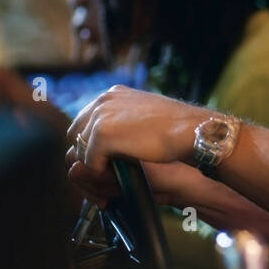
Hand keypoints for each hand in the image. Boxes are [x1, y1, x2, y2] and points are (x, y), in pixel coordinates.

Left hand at [66, 86, 204, 203]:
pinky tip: (119, 173)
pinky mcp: (102, 135)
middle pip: (77, 134)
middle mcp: (102, 101)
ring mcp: (100, 117)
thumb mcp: (145, 113)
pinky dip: (101, 172)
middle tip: (104, 170)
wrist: (191, 130)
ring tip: (113, 175)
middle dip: (88, 153)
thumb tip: (115, 135)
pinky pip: (89, 162)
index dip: (91, 141)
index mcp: (112, 93)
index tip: (103, 158)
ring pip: (82, 150)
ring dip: (95, 164)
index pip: (85, 120)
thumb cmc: (177, 126)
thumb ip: (126, 119)